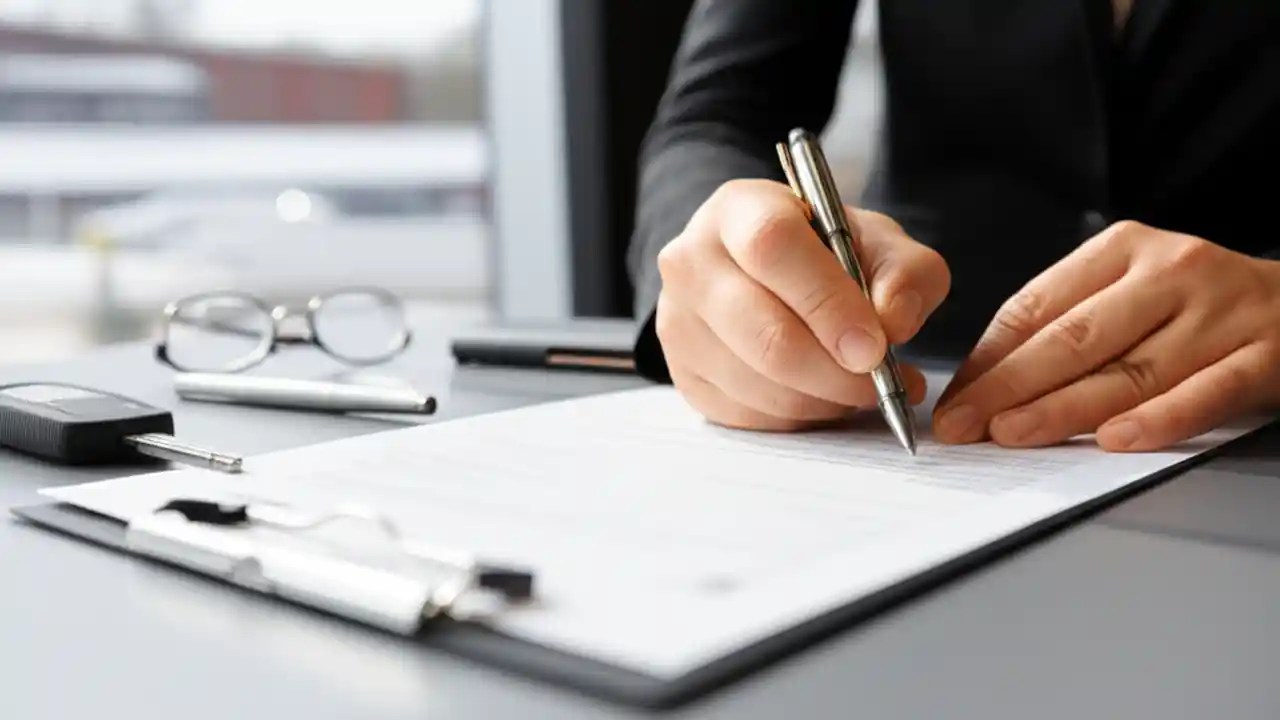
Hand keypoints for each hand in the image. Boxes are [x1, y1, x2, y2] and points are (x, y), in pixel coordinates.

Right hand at [655, 179, 950, 429]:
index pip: (773, 247)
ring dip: (824, 400)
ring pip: (759, 384)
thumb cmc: (823, 253)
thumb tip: (893, 325)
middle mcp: (692, 262)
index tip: (875, 347)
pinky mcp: (683, 375)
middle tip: (881, 381)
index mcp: (738, 209)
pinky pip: (748, 415)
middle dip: (836, 372)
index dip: (828, 302)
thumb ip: (905, 274)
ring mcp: (678, 322)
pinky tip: (822, 394)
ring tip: (859, 385)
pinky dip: (798, 417)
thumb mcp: (878, 242)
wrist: (763, 273)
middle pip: (765, 333)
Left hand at [935, 221, 1279, 450]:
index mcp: (1123, 249)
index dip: (989, 359)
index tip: (953, 398)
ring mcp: (1220, 314)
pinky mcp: (1266, 355)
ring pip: (1129, 371)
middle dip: (1007, 387)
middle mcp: (1170, 272)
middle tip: (963, 425)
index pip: (1036, 307)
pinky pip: (1206, 392)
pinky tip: (1114, 440)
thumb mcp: (1129, 289)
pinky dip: (1159, 419)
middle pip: (1073, 340)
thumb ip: (1067, 324)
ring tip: (1012, 434)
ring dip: (1063, 408)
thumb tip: (984, 382)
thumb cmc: (1195, 305)